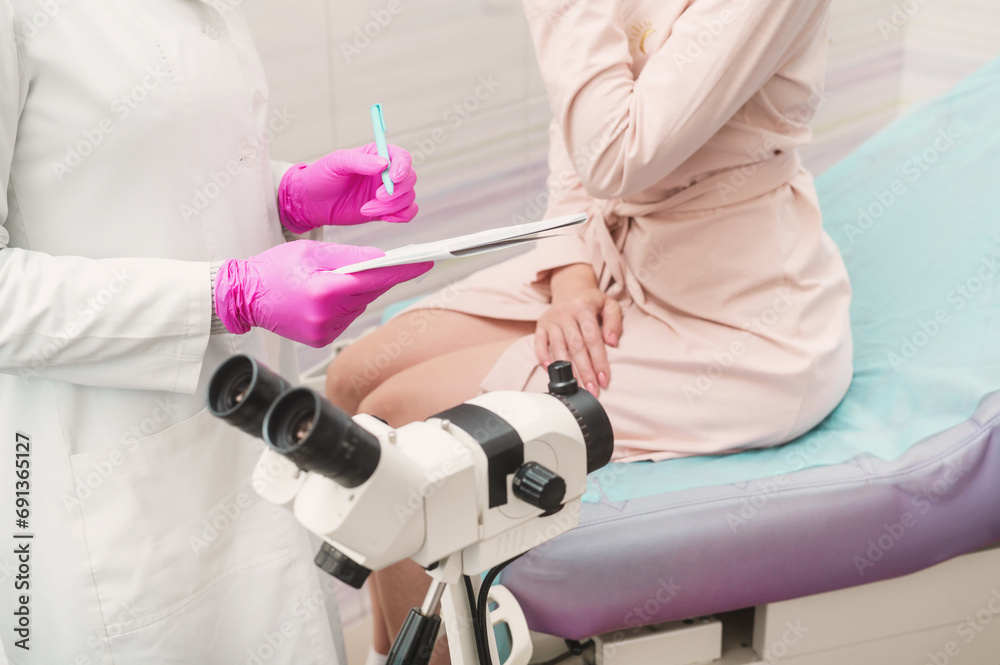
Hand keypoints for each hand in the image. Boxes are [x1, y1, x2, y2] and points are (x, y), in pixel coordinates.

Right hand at [215, 240, 430, 347]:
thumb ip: (349, 256)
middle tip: (367, 264)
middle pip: (369, 292)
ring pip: (358, 306)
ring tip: (329, 282)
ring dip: (354, 293)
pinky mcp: (320, 340)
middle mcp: (326, 314)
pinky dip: (343, 306)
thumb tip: (381, 259)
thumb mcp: (311, 251)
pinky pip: (345, 318)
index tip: (426, 262)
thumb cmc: (273, 269)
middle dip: (371, 277)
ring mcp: (323, 331)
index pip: (375, 278)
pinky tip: (323, 298)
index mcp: (324, 289)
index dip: (403, 270)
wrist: (243, 296)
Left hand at [278, 143, 417, 232]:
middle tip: (377, 196)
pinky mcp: (385, 210)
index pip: (402, 157)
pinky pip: (406, 213)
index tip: (393, 178)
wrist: (311, 203)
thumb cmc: (321, 177)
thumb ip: (359, 162)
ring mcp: (387, 193)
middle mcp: (386, 173)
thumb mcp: (336, 163)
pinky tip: (383, 218)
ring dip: (391, 206)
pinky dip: (401, 217)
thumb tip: (383, 164)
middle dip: (397, 190)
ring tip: (366, 209)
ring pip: (408, 198)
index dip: (403, 167)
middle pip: (409, 179)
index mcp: (377, 156)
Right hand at [535, 264, 622, 395]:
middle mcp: (565, 313)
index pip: (592, 338)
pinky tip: (551, 371)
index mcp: (583, 307)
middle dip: (585, 370)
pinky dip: (543, 358)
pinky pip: (539, 344)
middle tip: (592, 390)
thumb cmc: (592, 301)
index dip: (599, 360)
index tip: (604, 379)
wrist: (570, 288)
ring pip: (558, 348)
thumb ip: (614, 322)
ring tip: (576, 387)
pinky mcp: (540, 325)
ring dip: (567, 370)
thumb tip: (612, 342)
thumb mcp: (609, 305)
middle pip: (575, 346)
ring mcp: (551, 320)